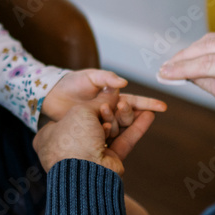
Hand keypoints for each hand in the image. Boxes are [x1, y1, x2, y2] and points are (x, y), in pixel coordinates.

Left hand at [34, 105, 155, 176]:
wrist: (85, 172)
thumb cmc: (74, 139)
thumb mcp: (82, 112)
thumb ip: (99, 101)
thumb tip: (113, 89)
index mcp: (51, 135)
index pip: (71, 115)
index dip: (88, 104)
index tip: (101, 97)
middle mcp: (69, 145)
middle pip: (95, 122)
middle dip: (111, 110)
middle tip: (122, 101)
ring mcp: (90, 155)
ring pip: (112, 130)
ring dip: (124, 117)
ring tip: (137, 105)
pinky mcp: (108, 161)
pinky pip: (123, 141)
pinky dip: (136, 129)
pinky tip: (149, 116)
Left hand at [43, 69, 166, 125]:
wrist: (51, 97)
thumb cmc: (71, 84)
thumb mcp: (90, 76)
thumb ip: (106, 78)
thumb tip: (124, 83)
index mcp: (112, 98)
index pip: (134, 102)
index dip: (148, 104)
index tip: (162, 107)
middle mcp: (110, 114)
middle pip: (127, 116)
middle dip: (128, 111)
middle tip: (120, 105)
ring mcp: (102, 126)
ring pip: (118, 126)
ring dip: (118, 120)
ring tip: (108, 112)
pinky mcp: (94, 137)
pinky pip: (109, 138)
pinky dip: (114, 134)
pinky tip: (114, 130)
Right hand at [158, 32, 214, 129]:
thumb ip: (212, 85)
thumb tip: (186, 73)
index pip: (207, 62)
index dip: (181, 68)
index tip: (162, 74)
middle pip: (208, 45)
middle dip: (183, 56)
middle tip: (164, 69)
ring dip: (193, 50)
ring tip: (176, 65)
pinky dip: (208, 47)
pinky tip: (195, 57)